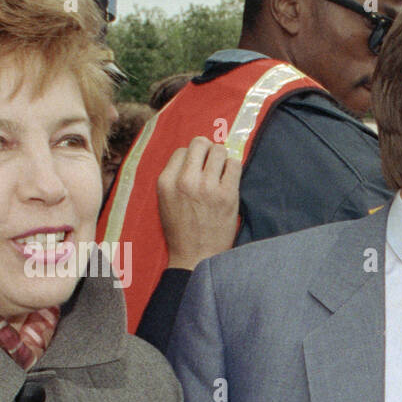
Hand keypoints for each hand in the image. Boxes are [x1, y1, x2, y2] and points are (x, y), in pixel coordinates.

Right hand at [157, 136, 240, 268]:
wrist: (196, 257)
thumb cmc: (182, 231)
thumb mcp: (166, 201)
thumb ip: (175, 178)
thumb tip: (192, 157)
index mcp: (166, 182)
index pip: (182, 150)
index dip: (192, 157)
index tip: (198, 167)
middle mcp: (185, 181)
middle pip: (200, 143)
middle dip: (208, 150)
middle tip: (213, 163)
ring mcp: (207, 187)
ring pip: (219, 150)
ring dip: (223, 158)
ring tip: (222, 172)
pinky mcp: (227, 195)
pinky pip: (235, 164)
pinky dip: (234, 167)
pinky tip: (230, 179)